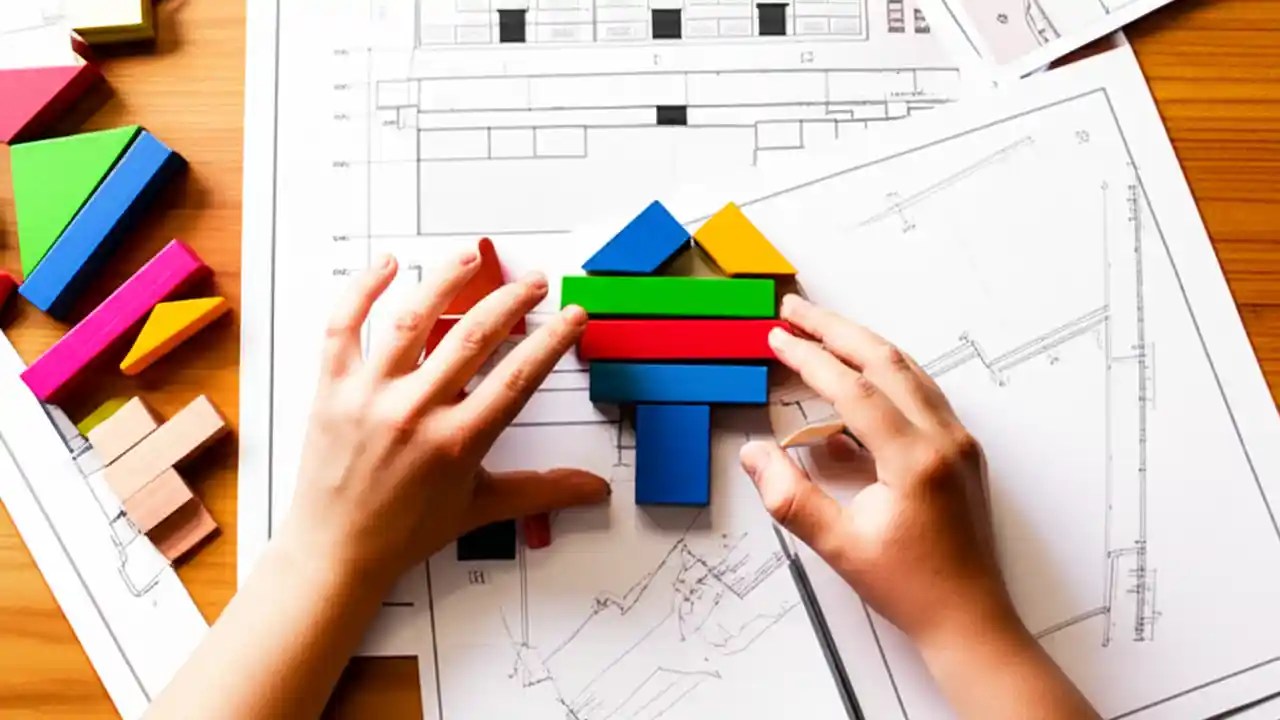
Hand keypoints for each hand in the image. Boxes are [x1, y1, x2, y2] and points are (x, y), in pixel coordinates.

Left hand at [282, 249, 609, 588]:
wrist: (336, 552)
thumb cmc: (406, 531)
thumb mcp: (481, 508)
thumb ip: (542, 491)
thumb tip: (593, 490)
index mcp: (457, 442)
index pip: (518, 377)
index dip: (551, 341)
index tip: (571, 316)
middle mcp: (415, 412)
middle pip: (474, 337)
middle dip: (510, 301)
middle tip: (533, 282)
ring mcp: (370, 395)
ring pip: (412, 319)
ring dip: (445, 280)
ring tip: (470, 255)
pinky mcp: (331, 389)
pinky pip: (343, 326)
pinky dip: (362, 290)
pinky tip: (386, 265)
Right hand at [741, 294, 1013, 647]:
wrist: (970, 620)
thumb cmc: (912, 589)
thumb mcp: (839, 546)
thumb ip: (790, 497)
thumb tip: (755, 454)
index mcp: (916, 460)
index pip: (854, 390)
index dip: (810, 359)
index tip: (777, 338)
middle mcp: (944, 440)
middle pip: (886, 361)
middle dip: (836, 329)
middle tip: (795, 309)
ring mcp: (957, 443)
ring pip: (907, 372)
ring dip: (862, 346)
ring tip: (819, 332)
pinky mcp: (959, 453)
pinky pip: (919, 397)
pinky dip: (882, 380)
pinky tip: (848, 392)